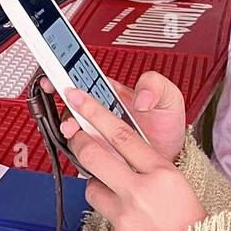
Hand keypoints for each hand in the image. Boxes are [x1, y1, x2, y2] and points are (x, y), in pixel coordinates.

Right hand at [40, 71, 186, 161]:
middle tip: (69, 109)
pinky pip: (82, 151)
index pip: (83, 78)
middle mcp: (98, 112)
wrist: (172, 155)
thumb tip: (141, 97)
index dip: (65, 74)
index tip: (58, 76)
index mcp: (109, 92)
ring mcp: (96, 133)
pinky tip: (86, 150)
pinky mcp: (98, 153)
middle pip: (72, 105)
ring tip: (74, 130)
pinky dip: (79, 150)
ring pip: (74, 129)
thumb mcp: (169, 97)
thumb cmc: (166, 124)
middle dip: (65, 104)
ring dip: (70, 128)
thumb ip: (156, 86)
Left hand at [60, 87, 204, 230]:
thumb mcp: (178, 185)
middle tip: (74, 134)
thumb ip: (149, 167)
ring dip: (98, 186)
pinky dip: (111, 215)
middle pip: (94, 155)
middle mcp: (142, 191)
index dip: (96, 114)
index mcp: (163, 173)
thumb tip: (118, 147)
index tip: (79, 100)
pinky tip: (129, 224)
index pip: (122, 135)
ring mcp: (127, 215)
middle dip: (79, 141)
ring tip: (118, 196)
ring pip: (91, 187)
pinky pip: (102, 215)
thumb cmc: (189, 224)